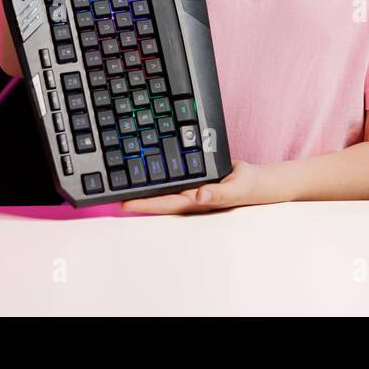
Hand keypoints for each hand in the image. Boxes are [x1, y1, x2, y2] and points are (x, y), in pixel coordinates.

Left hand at [120, 160, 268, 213]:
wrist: (256, 180)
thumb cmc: (247, 188)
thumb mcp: (236, 189)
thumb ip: (219, 193)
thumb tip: (200, 196)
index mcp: (195, 201)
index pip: (164, 203)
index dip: (143, 204)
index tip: (122, 204)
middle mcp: (188, 194)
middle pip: (157, 196)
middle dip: (135, 194)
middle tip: (112, 188)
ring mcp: (190, 185)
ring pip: (162, 185)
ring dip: (144, 182)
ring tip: (122, 176)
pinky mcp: (194, 174)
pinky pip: (173, 173)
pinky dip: (159, 169)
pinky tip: (147, 163)